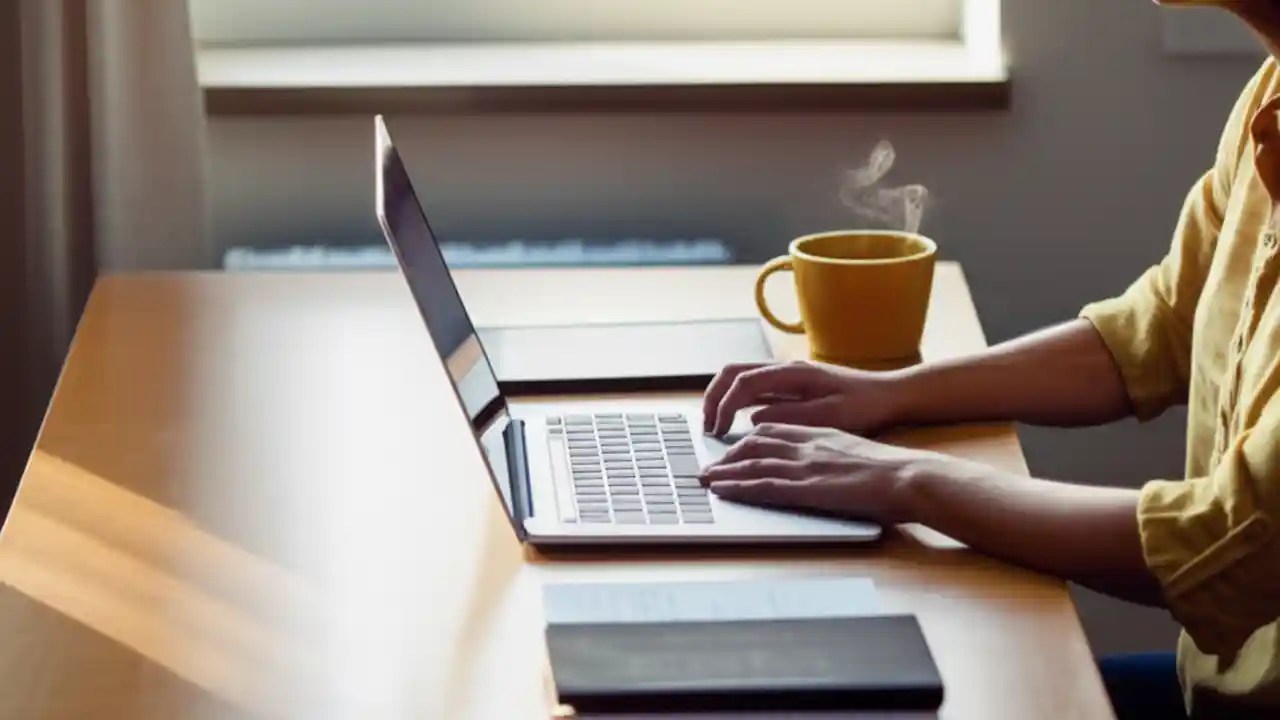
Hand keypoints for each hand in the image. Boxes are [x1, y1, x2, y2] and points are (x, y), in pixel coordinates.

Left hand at [699, 423, 970, 523]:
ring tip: (703, 479)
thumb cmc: (894, 471)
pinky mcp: (808, 489)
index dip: (749, 439)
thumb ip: (835, 454)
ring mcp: (806, 466)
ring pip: (753, 464)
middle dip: (728, 456)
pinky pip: (764, 486)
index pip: (773, 430)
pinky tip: (722, 490)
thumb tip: (827, 465)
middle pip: (755, 445)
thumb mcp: (858, 452)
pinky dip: (738, 487)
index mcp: (821, 435)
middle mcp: (807, 446)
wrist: (910, 476)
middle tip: (709, 465)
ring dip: (724, 472)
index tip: (733, 447)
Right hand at [702, 361, 912, 436]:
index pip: (742, 383)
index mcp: (793, 373)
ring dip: (722, 397)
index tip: (716, 430)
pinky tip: (738, 422)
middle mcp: (786, 368)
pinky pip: (754, 386)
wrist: (890, 394)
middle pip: (732, 372)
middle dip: (713, 397)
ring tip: (715, 424)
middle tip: (706, 426)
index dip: (724, 406)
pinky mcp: (792, 384)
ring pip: (740, 376)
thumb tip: (752, 420)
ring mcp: (787, 375)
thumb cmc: (865, 405)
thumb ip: (789, 416)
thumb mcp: (829, 416)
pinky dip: (736, 400)